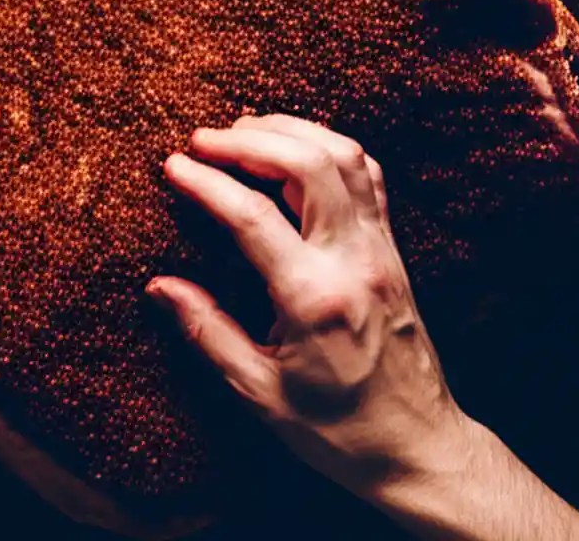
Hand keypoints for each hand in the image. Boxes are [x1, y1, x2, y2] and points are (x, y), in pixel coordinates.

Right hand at [146, 114, 466, 494]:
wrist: (418, 448)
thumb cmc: (339, 431)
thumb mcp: (259, 393)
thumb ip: (207, 333)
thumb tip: (160, 287)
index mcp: (314, 298)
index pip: (252, 215)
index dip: (206, 182)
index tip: (172, 165)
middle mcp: (354, 261)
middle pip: (308, 163)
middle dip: (249, 139)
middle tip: (202, 139)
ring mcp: (380, 251)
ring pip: (345, 157)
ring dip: (292, 132)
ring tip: (244, 131)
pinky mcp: (392, 252)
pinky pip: (368, 178)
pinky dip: (330, 150)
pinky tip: (297, 152)